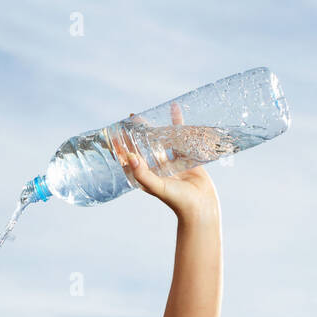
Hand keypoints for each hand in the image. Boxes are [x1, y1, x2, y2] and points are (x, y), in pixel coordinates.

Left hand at [112, 101, 219, 221]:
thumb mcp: (157, 186)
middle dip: (137, 134)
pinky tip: (175, 110)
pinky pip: (180, 138)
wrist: (201, 206)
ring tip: (149, 113)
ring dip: (156, 128)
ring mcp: (171, 163)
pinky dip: (178, 124)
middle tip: (131, 117)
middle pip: (144, 147)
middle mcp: (156, 169)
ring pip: (161, 141)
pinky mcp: (185, 158)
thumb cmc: (177, 200)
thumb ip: (142, 173)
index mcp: (145, 176)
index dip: (122, 146)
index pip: (129, 159)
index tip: (115, 131)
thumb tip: (129, 156)